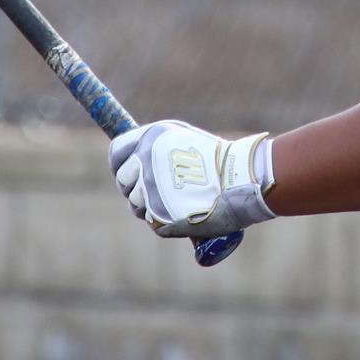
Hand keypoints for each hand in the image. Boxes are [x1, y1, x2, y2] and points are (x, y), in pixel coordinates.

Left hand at [108, 120, 275, 238]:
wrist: (243, 179)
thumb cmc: (219, 160)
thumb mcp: (185, 140)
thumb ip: (158, 149)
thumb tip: (137, 161)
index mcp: (151, 138)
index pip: (117, 153)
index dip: (121, 164)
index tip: (130, 172)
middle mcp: (145, 161)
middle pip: (123, 181)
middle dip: (136, 188)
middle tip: (158, 190)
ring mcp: (149, 189)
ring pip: (136, 204)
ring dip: (151, 206)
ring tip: (179, 200)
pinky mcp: (157, 214)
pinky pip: (153, 221)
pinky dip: (165, 221)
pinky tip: (185, 212)